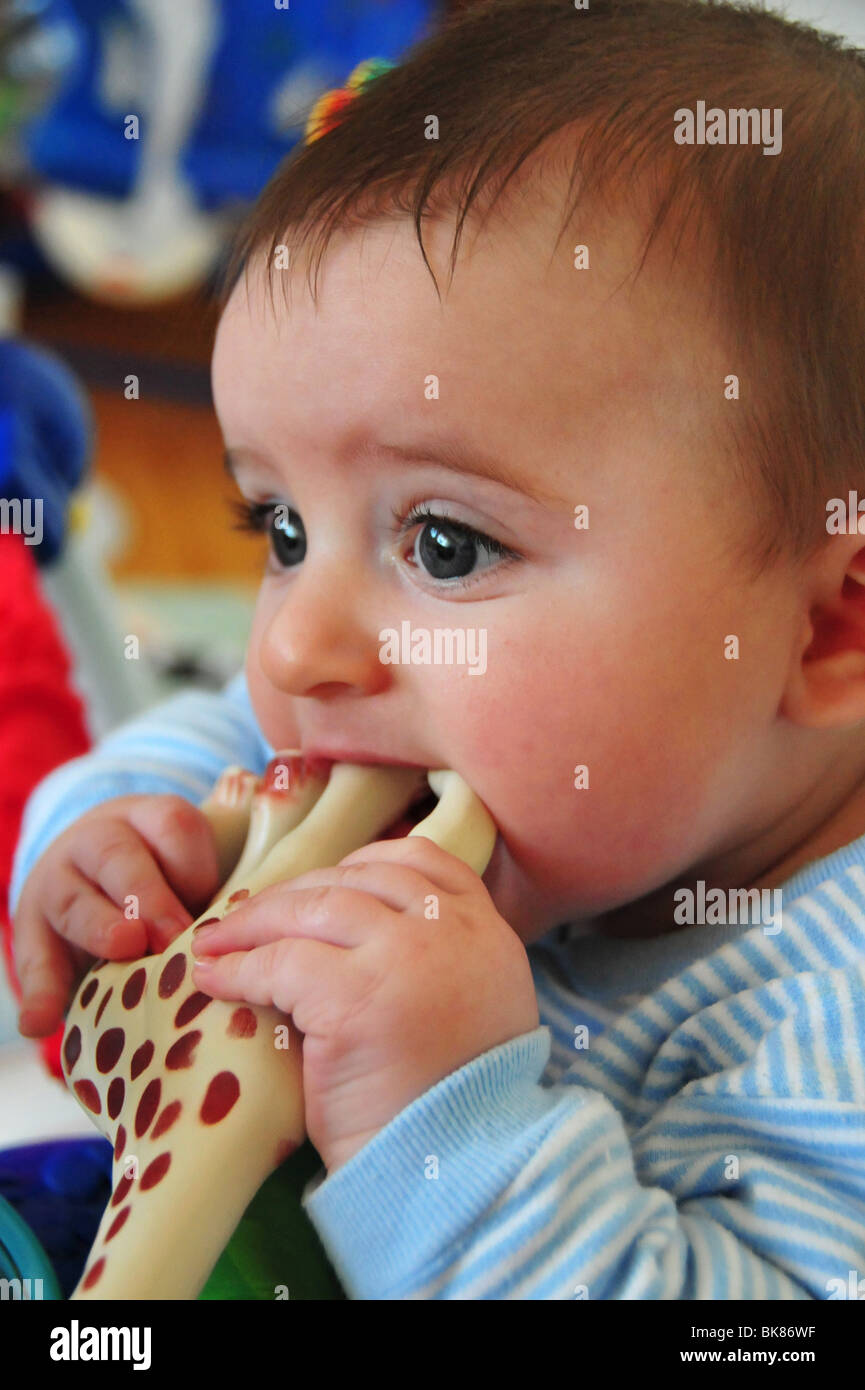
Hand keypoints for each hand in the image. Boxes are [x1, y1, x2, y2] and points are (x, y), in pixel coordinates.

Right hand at [13, 795, 221, 1037]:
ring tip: (123, 949)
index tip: (209, 903)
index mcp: (146, 821)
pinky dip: (37, 992)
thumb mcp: (185, 867)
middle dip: (147, 896)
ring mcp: (59, 882)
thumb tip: (250, 930)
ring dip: (97, 926)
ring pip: (72, 898)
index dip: (193, 866)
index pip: (173, 826)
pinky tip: (40, 1021)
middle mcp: (96, 842)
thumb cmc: (160, 880)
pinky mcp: (32, 929)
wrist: (87, 874)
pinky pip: (32, 958)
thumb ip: (213, 890)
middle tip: (171, 937)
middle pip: (117, 857)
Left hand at [190, 834, 538, 1171]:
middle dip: (294, 894)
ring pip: (313, 909)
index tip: (319, 884)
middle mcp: (452, 931)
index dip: (362, 864)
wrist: (457, 1171)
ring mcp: (405, 955)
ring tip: (216, 943)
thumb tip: (357, 936)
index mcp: (486, 932)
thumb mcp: (473, 1008)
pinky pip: (280, 963)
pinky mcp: (355, 996)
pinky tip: (213, 979)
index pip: (422, 862)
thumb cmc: (453, 1107)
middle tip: (248, 916)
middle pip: (357, 880)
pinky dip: (238, 968)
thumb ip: (438, 960)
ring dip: (254, 923)